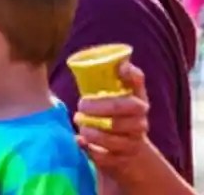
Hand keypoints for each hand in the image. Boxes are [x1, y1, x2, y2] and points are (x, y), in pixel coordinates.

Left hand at [75, 60, 151, 182]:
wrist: (128, 151)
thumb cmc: (117, 116)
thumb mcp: (118, 96)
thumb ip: (115, 79)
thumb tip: (118, 60)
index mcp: (138, 103)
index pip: (139, 87)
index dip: (131, 76)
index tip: (120, 69)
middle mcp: (140, 123)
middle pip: (121, 116)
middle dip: (98, 110)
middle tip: (81, 105)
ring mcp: (132, 143)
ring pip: (114, 140)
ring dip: (92, 132)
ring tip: (81, 126)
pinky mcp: (121, 160)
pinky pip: (106, 157)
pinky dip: (91, 150)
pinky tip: (81, 142)